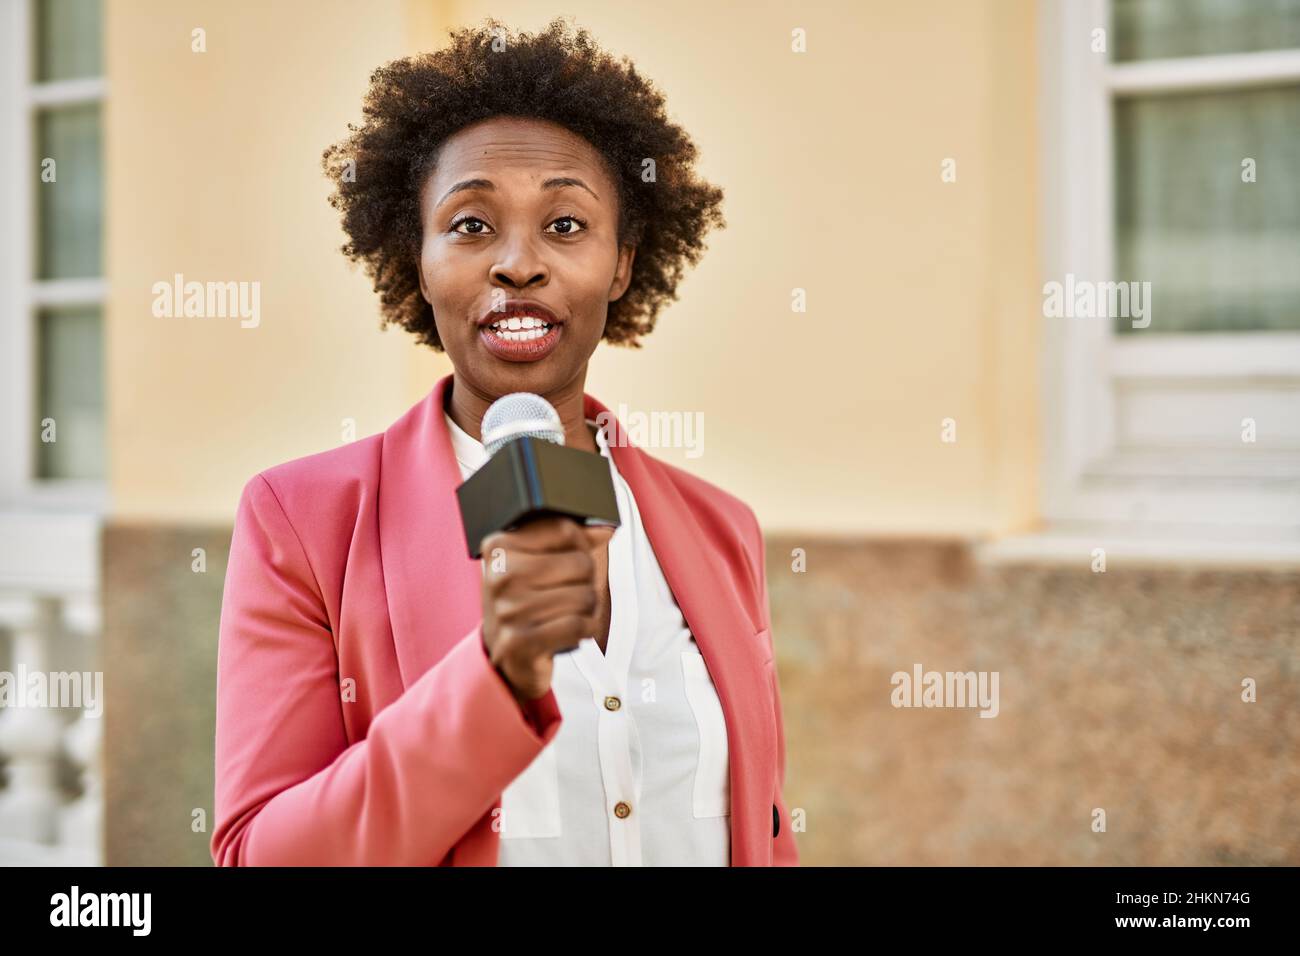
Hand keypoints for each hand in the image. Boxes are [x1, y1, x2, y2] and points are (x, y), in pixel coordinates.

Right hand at [479, 516, 613, 702]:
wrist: (504, 655)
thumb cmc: (527, 601)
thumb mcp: (538, 563)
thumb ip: (571, 541)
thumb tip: (605, 528)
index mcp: (499, 546)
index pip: (565, 530)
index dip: (582, 544)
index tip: (574, 557)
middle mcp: (499, 576)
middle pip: (581, 563)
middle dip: (587, 580)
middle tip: (572, 592)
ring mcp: (507, 610)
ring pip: (584, 596)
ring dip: (588, 608)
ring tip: (571, 613)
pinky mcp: (519, 643)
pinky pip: (578, 626)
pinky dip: (586, 629)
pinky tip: (574, 631)